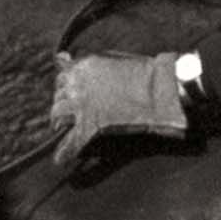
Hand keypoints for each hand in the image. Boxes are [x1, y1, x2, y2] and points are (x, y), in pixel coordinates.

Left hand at [47, 51, 188, 165]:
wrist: (162, 91)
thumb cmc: (146, 75)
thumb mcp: (113, 59)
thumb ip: (87, 63)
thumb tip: (59, 59)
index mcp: (83, 67)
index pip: (62, 79)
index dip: (67, 90)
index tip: (72, 97)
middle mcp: (77, 85)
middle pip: (58, 99)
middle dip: (63, 108)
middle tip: (69, 119)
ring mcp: (82, 107)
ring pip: (58, 119)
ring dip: (61, 126)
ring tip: (66, 134)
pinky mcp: (90, 128)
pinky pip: (69, 144)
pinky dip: (64, 153)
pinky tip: (60, 160)